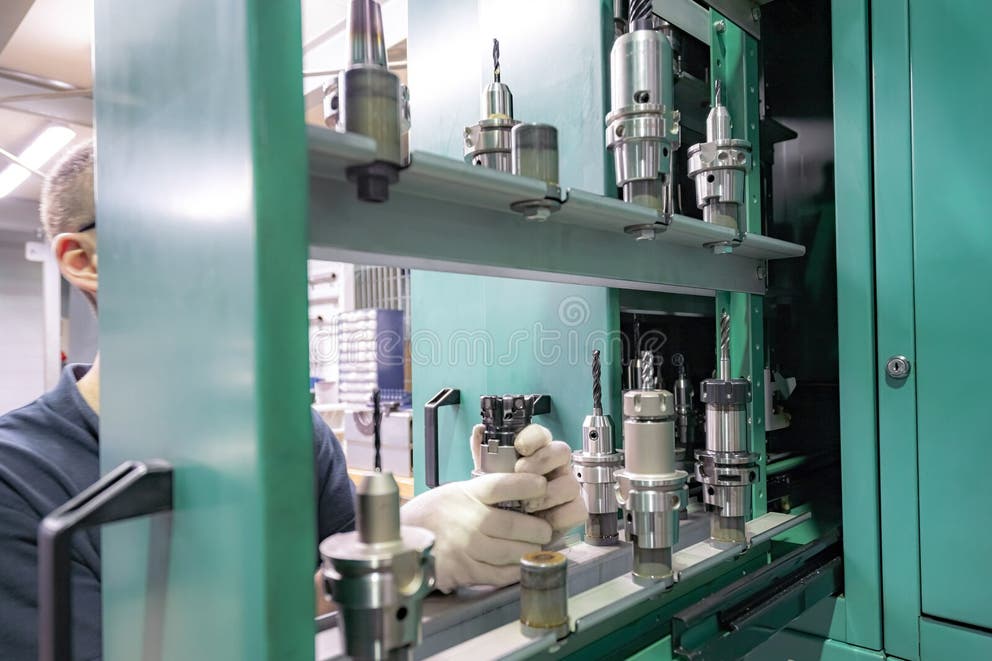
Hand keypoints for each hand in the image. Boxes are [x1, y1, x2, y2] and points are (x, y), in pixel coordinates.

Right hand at [400, 473, 551, 592]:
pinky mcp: (465, 570)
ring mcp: (466, 547)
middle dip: (537, 528)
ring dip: (530, 549)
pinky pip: (499, 573)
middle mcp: (467, 520)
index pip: (501, 486)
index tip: (542, 485)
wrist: (402, 539)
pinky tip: (522, 562)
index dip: (525, 484)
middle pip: (513, 524)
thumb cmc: (433, 513)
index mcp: (466, 494)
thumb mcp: (455, 491)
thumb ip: (484, 492)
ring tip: (535, 545)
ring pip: (510, 551)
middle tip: (544, 529)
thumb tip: (523, 490)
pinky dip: (516, 569)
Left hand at [470, 424, 585, 532]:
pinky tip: (542, 522)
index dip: (533, 437)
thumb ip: (483, 452)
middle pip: (561, 451)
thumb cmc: (501, 500)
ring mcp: (567, 487)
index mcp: (536, 452)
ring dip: (547, 495)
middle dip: (541, 461)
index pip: (541, 434)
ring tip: (527, 505)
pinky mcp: (574, 510)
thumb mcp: (489, 476)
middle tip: (521, 473)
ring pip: (569, 483)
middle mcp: (556, 466)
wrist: (506, 534)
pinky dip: (559, 517)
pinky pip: (576, 510)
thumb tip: (478, 430)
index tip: (519, 446)